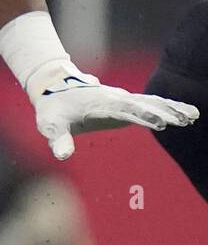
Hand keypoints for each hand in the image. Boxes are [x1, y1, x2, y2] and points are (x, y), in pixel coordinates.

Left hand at [29, 59, 198, 160]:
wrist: (55, 88)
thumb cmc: (53, 109)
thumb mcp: (50, 125)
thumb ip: (58, 139)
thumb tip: (62, 155)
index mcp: (99, 103)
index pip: (123, 110)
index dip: (141, 115)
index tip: (160, 123)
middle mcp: (115, 98)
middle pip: (143, 104)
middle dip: (163, 112)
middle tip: (184, 120)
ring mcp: (122, 99)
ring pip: (151, 102)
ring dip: (171, 108)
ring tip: (193, 116)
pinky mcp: (126, 104)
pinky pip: (151, 104)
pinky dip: (169, 107)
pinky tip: (187, 114)